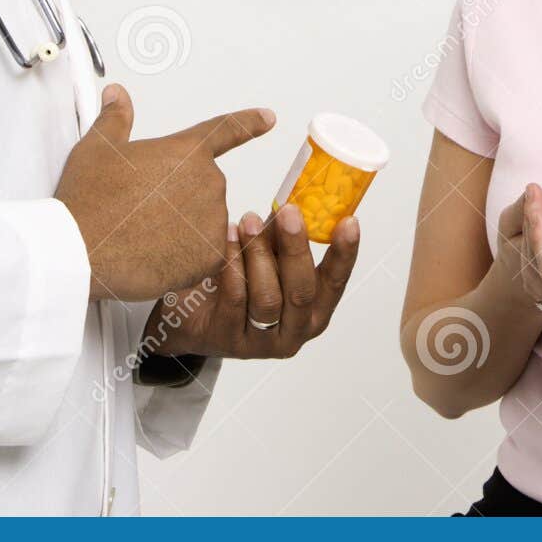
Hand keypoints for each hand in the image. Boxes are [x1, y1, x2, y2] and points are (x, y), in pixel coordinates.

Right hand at [54, 83, 274, 301]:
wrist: (79, 249)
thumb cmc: (89, 199)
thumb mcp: (98, 148)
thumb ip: (116, 119)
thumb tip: (118, 96)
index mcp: (187, 151)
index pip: (226, 130)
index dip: (249, 123)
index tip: (268, 118)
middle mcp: (208, 182)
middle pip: (204, 186)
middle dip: (179, 196)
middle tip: (141, 208)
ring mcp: (211, 221)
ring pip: (204, 222)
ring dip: (183, 228)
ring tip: (143, 233)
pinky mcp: (209, 257)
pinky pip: (203, 255)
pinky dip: (183, 257)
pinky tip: (153, 255)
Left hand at [145, 203, 359, 358]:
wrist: (191, 316)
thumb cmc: (238, 282)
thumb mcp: (268, 258)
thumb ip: (283, 239)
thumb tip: (294, 199)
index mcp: (314, 310)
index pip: (335, 283)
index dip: (344, 254)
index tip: (349, 222)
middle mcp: (294, 331)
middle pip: (301, 292)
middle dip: (296, 248)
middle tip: (289, 212)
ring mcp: (262, 342)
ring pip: (268, 297)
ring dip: (259, 253)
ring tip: (249, 221)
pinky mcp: (230, 339)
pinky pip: (235, 298)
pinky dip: (233, 263)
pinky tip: (227, 238)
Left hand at [523, 187, 541, 340]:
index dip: (539, 237)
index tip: (535, 203)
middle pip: (537, 268)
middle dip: (531, 228)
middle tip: (533, 190)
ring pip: (534, 271)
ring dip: (531, 236)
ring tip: (535, 199)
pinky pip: (541, 274)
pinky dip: (536, 247)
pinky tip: (539, 222)